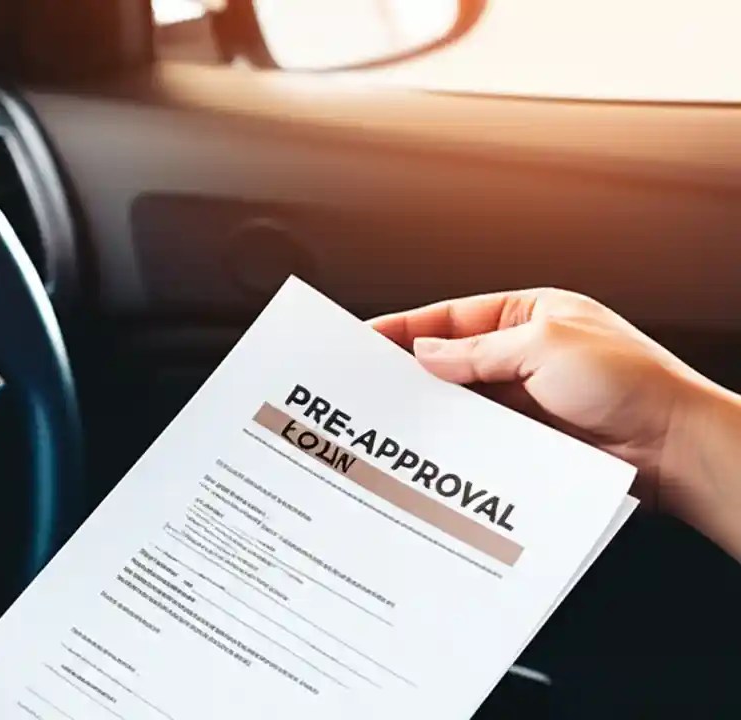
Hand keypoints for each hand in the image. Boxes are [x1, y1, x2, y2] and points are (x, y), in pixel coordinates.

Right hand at [370, 288, 738, 545]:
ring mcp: (528, 401)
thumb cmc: (632, 382)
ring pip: (463, 404)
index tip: (365, 339)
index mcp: (531, 315)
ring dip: (433, 412)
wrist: (677, 449)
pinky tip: (434, 449)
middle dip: (412, 373)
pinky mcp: (532, 441)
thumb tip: (426, 354)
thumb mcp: (545, 347)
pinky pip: (481, 438)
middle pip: (452, 362)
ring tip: (393, 422)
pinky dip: (457, 442)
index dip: (406, 328)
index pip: (453, 317)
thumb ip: (478, 351)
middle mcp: (525, 356)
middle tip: (368, 387)